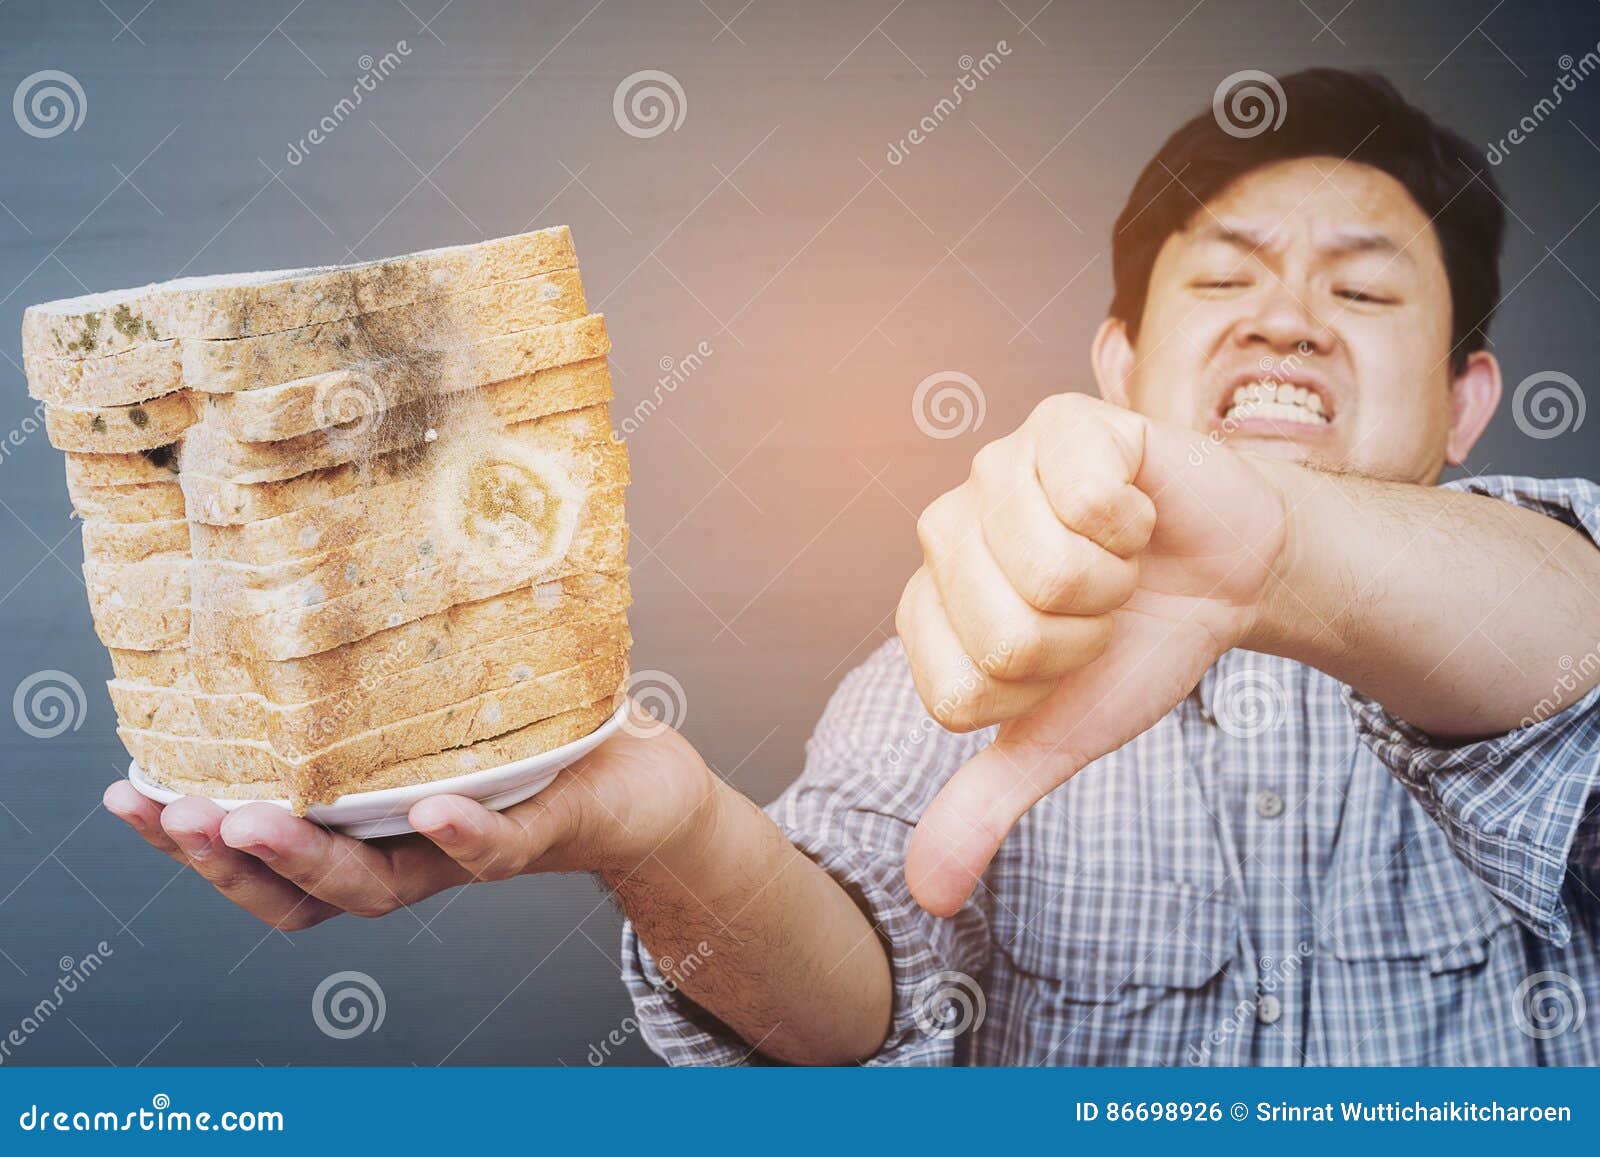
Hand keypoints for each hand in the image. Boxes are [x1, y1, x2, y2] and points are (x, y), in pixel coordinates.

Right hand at [103, 715, 718, 929]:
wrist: (640, 774)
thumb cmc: (527, 729)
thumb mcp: (438, 690)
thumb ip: (377, 657)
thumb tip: (297, 544)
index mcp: (366, 819)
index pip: (262, 847)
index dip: (191, 835)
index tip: (132, 790)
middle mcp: (405, 848)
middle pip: (298, 889)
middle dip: (228, 857)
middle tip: (179, 810)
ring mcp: (469, 848)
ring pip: (377, 885)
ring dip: (311, 859)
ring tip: (259, 820)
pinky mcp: (544, 830)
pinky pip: (498, 847)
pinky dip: (464, 834)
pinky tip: (433, 808)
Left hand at [896, 392, 1286, 915]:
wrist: (1227, 573)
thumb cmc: (1135, 646)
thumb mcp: (1061, 735)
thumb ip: (987, 805)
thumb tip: (927, 894)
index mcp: (928, 610)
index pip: (960, 695)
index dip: (1040, 694)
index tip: (1068, 660)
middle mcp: (944, 533)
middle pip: (1006, 637)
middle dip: (1084, 641)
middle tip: (1102, 608)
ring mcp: (996, 469)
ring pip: (1048, 572)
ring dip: (1114, 584)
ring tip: (1119, 560)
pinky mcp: (1058, 423)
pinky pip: (1089, 500)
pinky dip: (1138, 524)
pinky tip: (1134, 511)